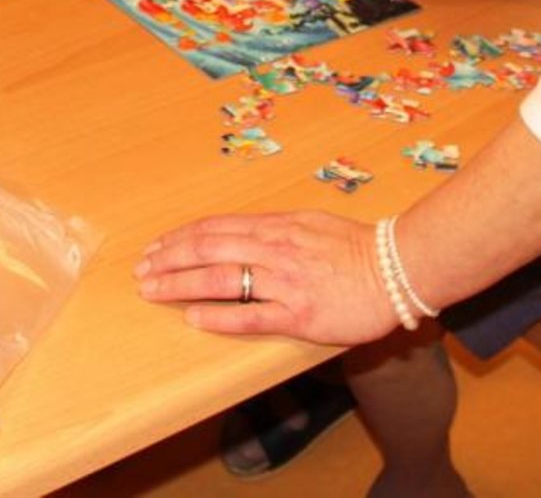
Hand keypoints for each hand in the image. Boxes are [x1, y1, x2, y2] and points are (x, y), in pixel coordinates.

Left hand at [134, 210, 398, 343]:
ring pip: (220, 279)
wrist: (397, 269)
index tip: (156, 248)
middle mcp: (274, 249)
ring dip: (180, 284)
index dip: (180, 238)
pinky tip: (193, 317)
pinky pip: (250, 316)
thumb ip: (273, 230)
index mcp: (275, 226)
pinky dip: (218, 316)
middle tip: (142, 271)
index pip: (214, 228)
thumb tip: (238, 235)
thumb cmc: (355, 247)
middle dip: (169, 260)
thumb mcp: (308, 223)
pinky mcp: (300, 314)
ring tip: (153, 291)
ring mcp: (285, 282)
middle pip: (208, 249)